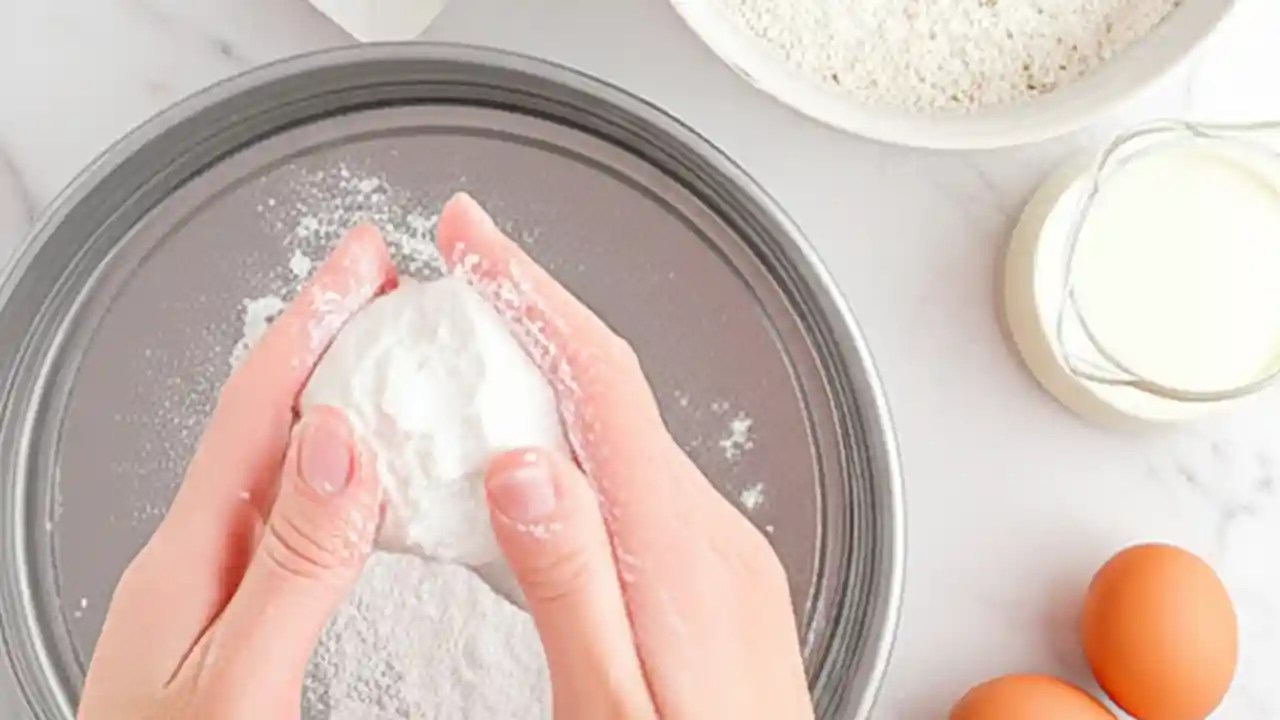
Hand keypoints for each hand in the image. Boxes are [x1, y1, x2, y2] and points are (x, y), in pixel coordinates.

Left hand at [79, 226, 396, 717]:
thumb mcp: (241, 679)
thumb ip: (295, 565)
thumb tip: (342, 444)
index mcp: (189, 555)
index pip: (257, 410)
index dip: (312, 323)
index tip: (360, 261)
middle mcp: (195, 556)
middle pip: (265, 421)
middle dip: (324, 338)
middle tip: (385, 288)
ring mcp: (210, 584)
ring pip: (279, 464)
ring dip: (331, 397)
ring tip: (384, 358)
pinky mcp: (233, 614)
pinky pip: (290, 516)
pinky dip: (334, 471)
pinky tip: (361, 475)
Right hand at [437, 193, 813, 719]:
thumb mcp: (610, 709)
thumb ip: (570, 587)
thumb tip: (522, 465)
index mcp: (680, 552)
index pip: (602, 382)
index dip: (532, 294)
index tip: (473, 236)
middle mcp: (711, 535)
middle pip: (613, 393)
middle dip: (531, 322)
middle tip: (454, 288)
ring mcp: (720, 554)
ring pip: (624, 435)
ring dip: (552, 383)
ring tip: (474, 360)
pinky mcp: (714, 577)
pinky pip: (637, 481)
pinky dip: (579, 446)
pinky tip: (535, 461)